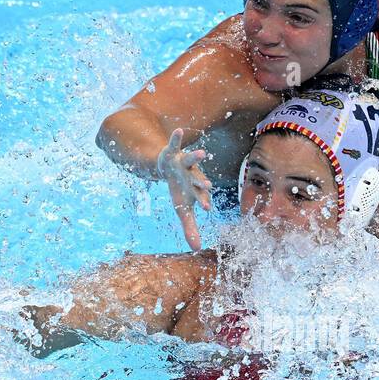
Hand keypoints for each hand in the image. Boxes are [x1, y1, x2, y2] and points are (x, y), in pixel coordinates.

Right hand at [156, 127, 211, 250]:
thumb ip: (190, 228)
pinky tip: (179, 130)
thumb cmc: (180, 190)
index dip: (203, 201)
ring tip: (202, 152)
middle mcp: (192, 175)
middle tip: (208, 185)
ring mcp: (183, 163)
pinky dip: (176, 138)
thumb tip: (197, 249)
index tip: (207, 207)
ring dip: (195, 156)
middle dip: (202, 182)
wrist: (170, 169)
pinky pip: (175, 143)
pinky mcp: (173, 153)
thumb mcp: (182, 209)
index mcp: (195, 190)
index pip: (201, 197)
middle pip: (198, 179)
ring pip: (190, 160)